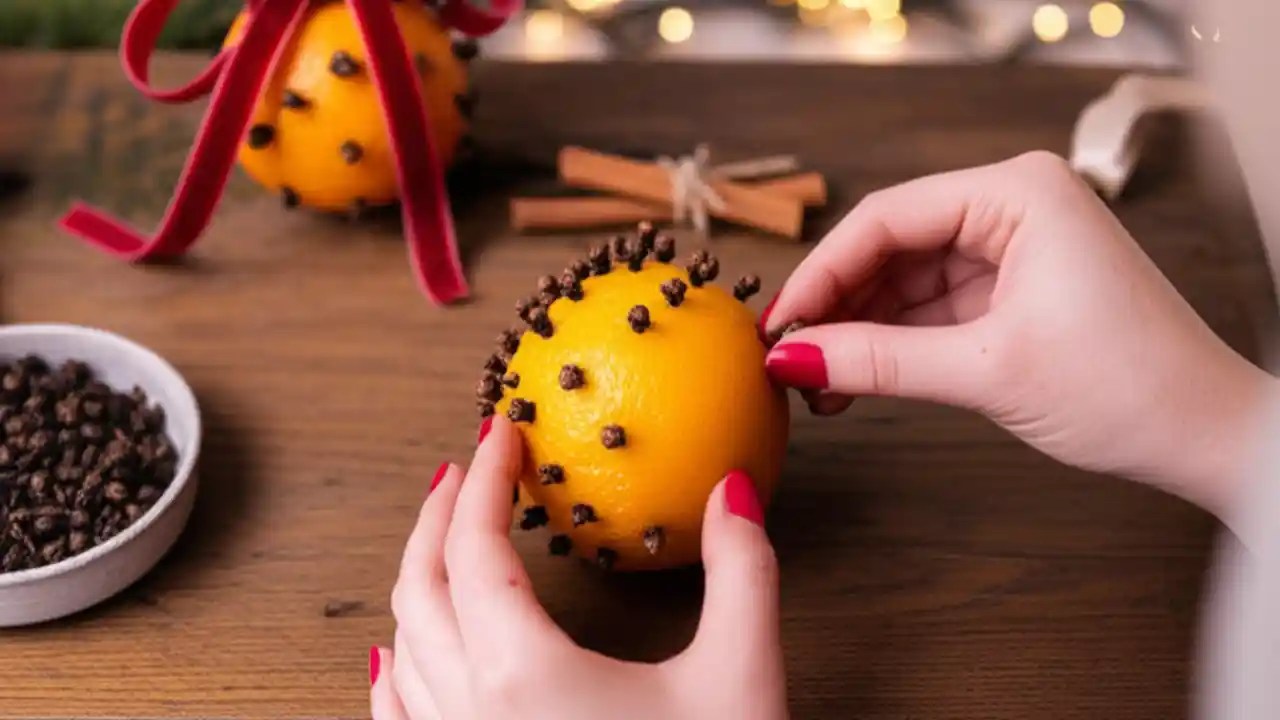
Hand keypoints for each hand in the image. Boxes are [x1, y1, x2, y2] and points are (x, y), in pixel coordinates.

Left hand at [370, 416, 787, 719]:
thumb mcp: (740, 679)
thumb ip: (742, 574)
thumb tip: (731, 493)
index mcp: (523, 674)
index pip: (476, 544)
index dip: (487, 478)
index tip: (500, 433)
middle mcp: (468, 714)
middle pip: (420, 586)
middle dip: (439, 515)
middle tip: (467, 467)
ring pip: (401, 647)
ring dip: (415, 579)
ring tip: (441, 536)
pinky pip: (399, 716)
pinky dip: (395, 666)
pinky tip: (397, 656)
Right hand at [761, 151, 1274, 518]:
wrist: (1208, 437)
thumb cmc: (1131, 387)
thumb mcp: (986, 370)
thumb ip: (879, 361)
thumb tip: (792, 357)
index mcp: (1018, 193)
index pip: (888, 218)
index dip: (822, 272)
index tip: (779, 323)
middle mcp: (1014, 206)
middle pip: (891, 246)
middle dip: (837, 305)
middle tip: (788, 356)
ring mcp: (1014, 248)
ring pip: (906, 281)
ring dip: (859, 331)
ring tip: (816, 383)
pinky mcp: (1013, 291)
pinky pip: (931, 309)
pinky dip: (892, 344)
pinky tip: (853, 380)